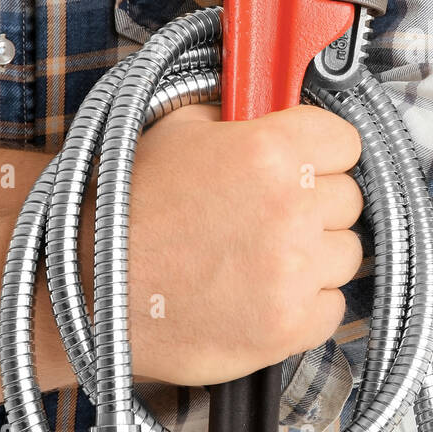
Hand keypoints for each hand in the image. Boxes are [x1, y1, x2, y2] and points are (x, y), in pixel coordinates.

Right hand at [124, 104, 362, 385]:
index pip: (345, 141)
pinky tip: (263, 296)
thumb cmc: (123, 210)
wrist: (84, 290)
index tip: (305, 164)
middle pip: (348, 199)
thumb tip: (272, 105)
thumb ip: (238, 115)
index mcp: (270, 152)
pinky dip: (307, 306)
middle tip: (268, 216)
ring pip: (346, 254)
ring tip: (261, 259)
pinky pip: (332, 308)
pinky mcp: (289, 326)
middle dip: (316, 205)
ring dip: (315, 256)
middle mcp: (291, 209)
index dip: (322, 152)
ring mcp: (294, 271)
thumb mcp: (176, 130)